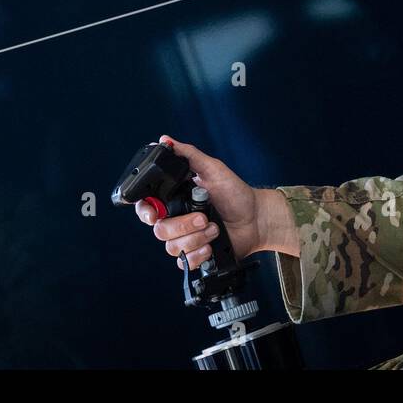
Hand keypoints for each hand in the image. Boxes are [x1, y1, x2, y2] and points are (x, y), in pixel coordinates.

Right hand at [134, 135, 262, 269]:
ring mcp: (185, 238)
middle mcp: (176, 220)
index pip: (147, 208)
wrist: (256, 218)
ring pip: (172, 247)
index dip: (146, 212)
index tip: (155, 215)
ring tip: (215, 228)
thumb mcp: (213, 169)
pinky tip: (211, 246)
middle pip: (159, 230)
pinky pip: (185, 262)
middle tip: (203, 217)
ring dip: (196, 238)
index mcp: (175, 199)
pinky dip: (199, 254)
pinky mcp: (195, 255)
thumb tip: (166, 140)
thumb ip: (189, 155)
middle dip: (182, 225)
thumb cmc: (236, 193)